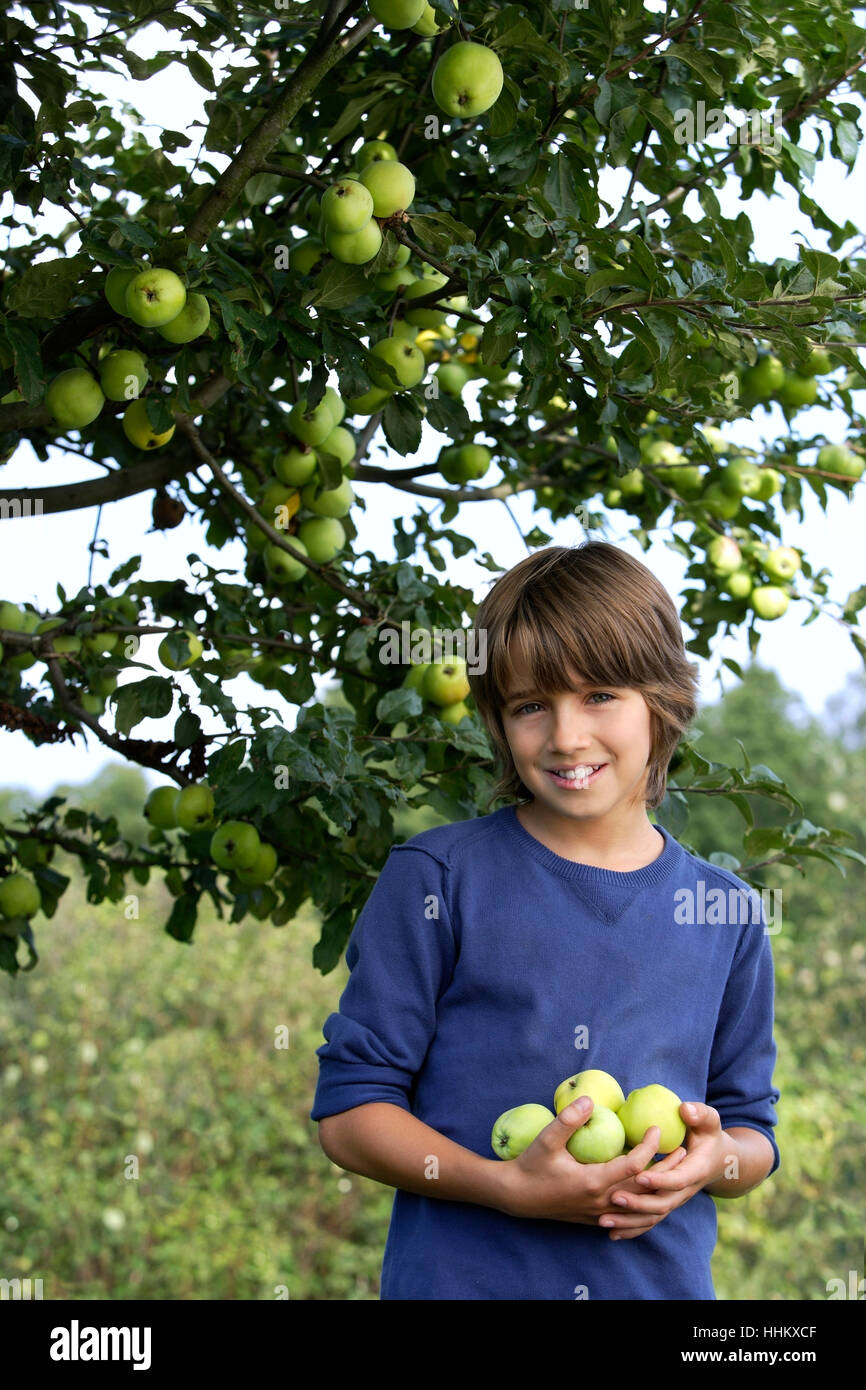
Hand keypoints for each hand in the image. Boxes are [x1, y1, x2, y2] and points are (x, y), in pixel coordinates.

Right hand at [496, 1097, 666, 1224]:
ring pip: (639, 1203)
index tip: (657, 1128)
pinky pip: (628, 1213)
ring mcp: (600, 1213)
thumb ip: (568, 1120)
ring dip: (658, 1186)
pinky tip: (651, 1192)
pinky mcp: (595, 1218)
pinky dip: (644, 1202)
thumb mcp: (546, 1140)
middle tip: (682, 1149)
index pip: (633, 1165)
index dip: (648, 1146)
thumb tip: (588, 1098)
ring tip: (673, 1169)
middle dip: (665, 1168)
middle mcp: (601, 1201)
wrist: (516, 1197)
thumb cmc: (530, 1166)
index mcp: (593, 1182)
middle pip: (644, 1186)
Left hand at [598, 1101, 729, 1239]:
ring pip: (653, 1217)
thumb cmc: (709, 1135)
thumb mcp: (710, 1122)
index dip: (659, 1180)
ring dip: (629, 1221)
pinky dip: (631, 1229)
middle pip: (662, 1205)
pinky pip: (648, 1222)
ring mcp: (674, 1201)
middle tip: (613, 1197)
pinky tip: (611, 1234)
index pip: (677, 1180)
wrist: (720, 1161)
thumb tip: (684, 1109)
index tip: (639, 1176)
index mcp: (695, 1171)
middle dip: (637, 1203)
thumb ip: (700, 1114)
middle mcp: (684, 1191)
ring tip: (603, 1220)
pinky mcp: (665, 1205)